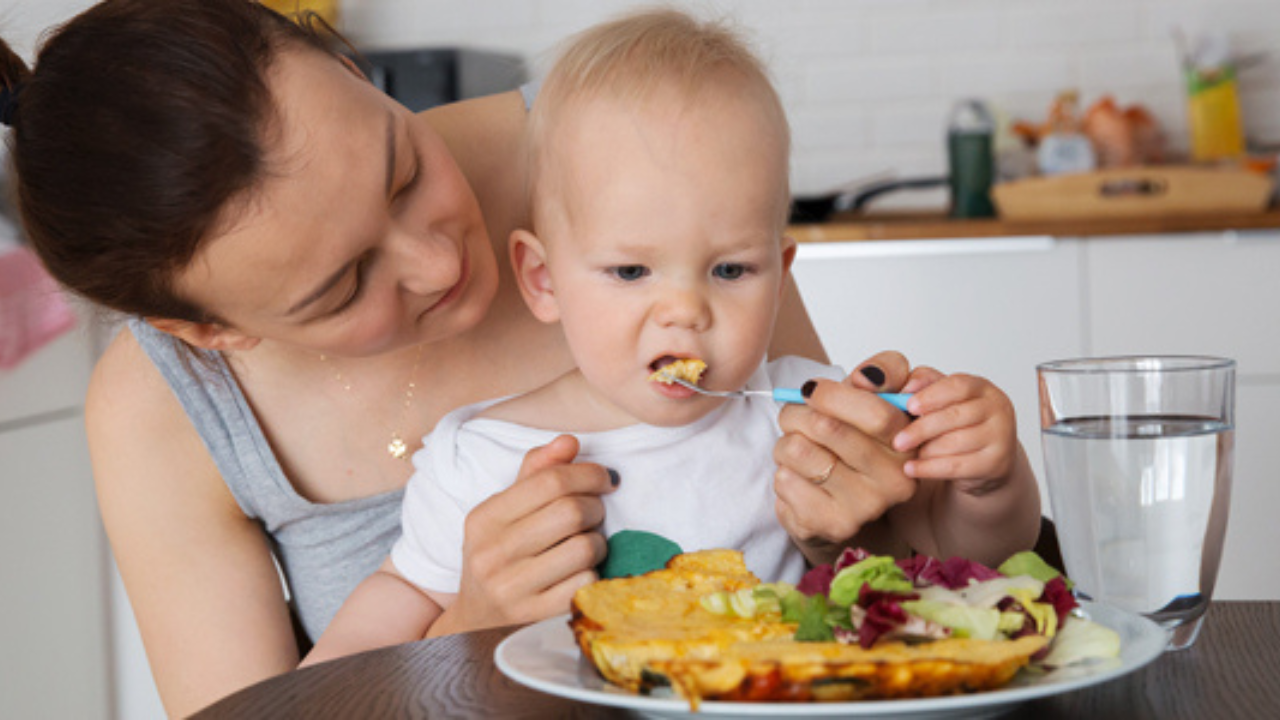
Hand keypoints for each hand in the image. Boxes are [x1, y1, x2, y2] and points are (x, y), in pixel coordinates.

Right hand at [443, 435, 614, 632]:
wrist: (476, 619)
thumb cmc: (499, 553)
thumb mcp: (505, 510)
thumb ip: (536, 472)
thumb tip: (570, 441)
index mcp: (484, 518)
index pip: (549, 480)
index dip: (588, 473)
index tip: (604, 478)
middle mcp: (492, 553)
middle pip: (571, 512)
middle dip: (595, 507)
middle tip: (594, 512)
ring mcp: (511, 588)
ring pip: (584, 548)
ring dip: (597, 542)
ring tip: (587, 543)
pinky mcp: (534, 617)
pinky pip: (586, 584)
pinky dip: (592, 573)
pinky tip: (580, 571)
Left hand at [773, 351, 921, 562]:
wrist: (837, 503)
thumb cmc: (853, 442)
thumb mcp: (875, 397)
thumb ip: (884, 372)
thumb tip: (866, 377)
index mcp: (909, 443)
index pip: (876, 414)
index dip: (834, 394)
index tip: (811, 390)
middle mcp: (895, 480)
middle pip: (826, 427)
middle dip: (797, 414)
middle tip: (796, 417)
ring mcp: (865, 507)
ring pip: (798, 450)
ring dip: (786, 443)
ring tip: (799, 451)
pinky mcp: (832, 525)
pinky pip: (785, 479)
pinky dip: (783, 471)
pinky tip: (799, 479)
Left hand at [891, 372, 1018, 493]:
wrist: (986, 458)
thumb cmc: (959, 424)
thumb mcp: (944, 398)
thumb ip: (925, 383)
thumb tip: (907, 388)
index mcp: (982, 388)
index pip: (958, 385)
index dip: (931, 395)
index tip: (909, 406)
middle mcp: (997, 409)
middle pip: (955, 416)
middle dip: (922, 429)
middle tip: (897, 441)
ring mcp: (1001, 437)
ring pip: (956, 442)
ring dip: (926, 450)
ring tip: (908, 453)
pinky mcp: (996, 463)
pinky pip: (958, 466)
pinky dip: (930, 468)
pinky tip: (911, 469)